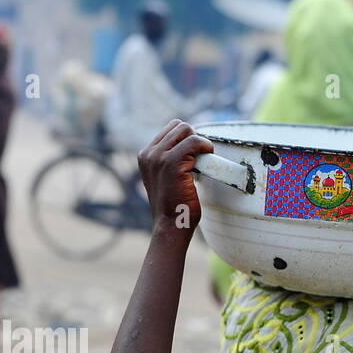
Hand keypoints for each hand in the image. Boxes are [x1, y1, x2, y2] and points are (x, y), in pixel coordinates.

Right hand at [137, 120, 214, 234]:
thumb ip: (169, 161)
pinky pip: (194, 142)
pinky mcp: (172, 163)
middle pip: (178, 126)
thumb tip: (191, 146)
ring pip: (186, 130)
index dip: (186, 140)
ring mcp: (158, 157)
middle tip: (199, 160)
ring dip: (199, 143)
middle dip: (193, 140)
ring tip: (202, 162)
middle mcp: (148, 154)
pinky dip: (205, 147)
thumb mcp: (165, 179)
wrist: (171, 226)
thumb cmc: (173, 207)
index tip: (194, 157)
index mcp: (145, 156)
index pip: (169, 130)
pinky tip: (207, 160)